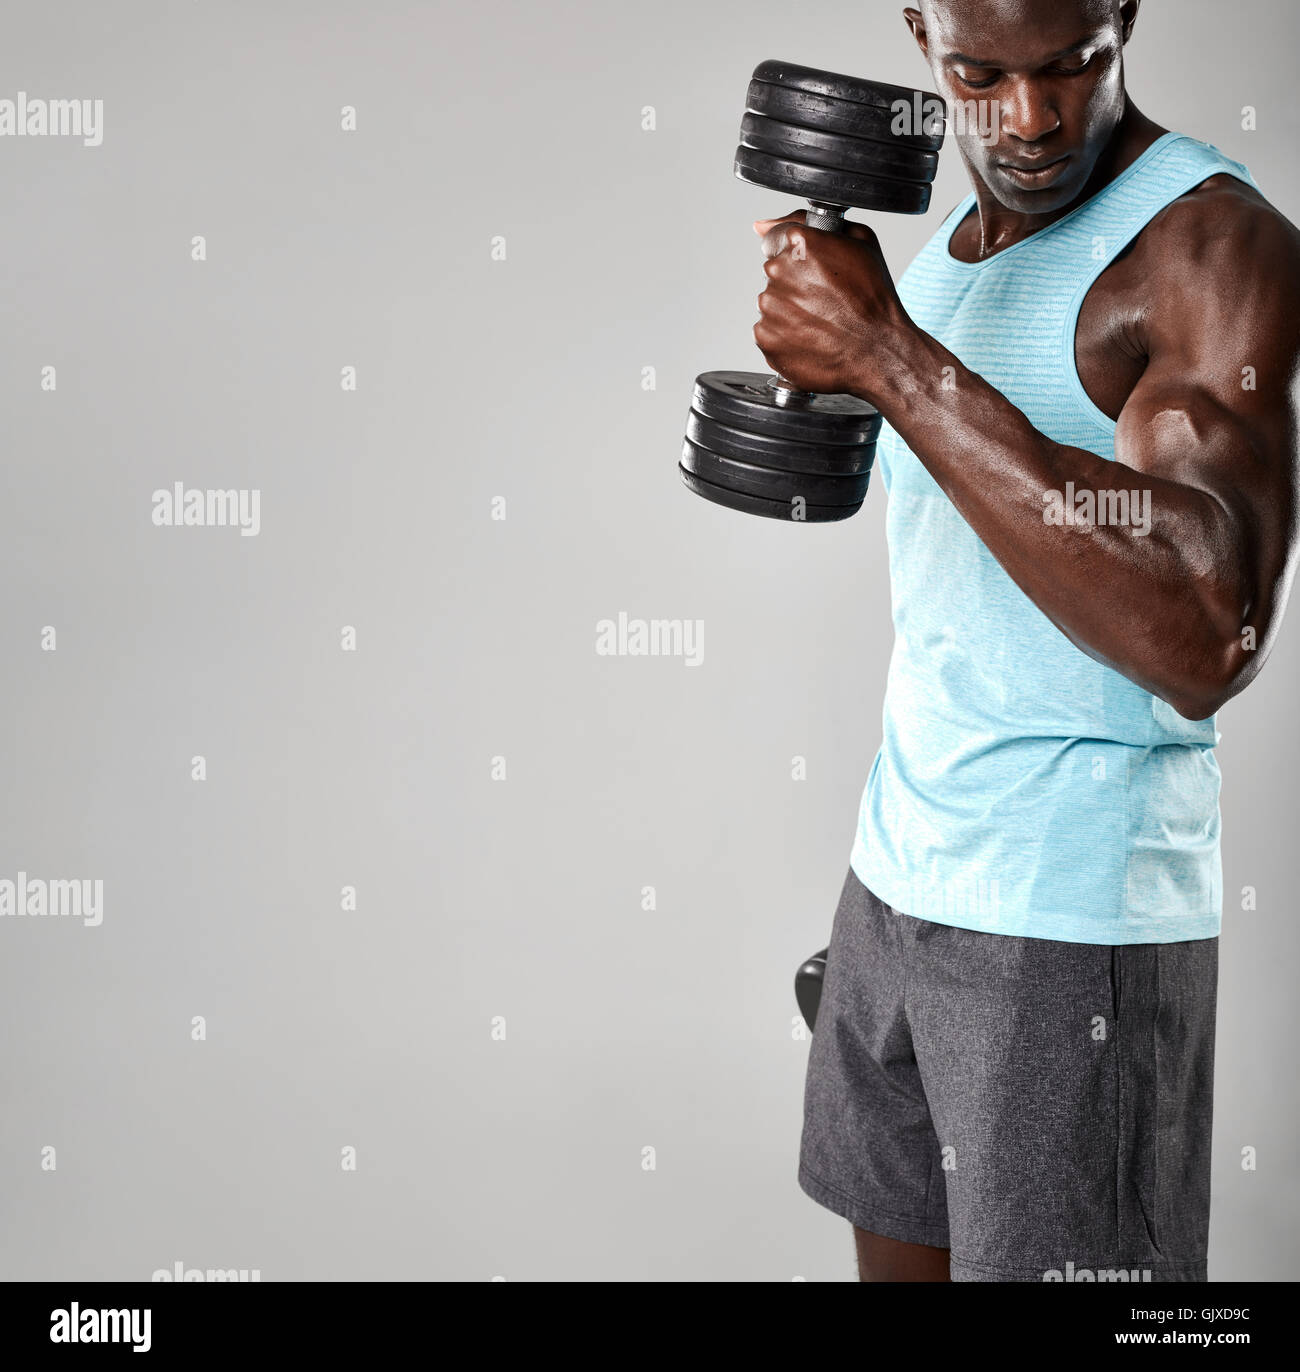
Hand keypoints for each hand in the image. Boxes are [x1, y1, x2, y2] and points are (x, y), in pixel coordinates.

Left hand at [752, 209, 911, 400]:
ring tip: (821, 320)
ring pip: (771, 303)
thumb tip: (762, 225)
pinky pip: (768, 331)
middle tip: (824, 299)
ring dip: (789, 310)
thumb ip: (805, 221)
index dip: (797, 256)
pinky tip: (811, 337)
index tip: (813, 271)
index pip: (775, 240)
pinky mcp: (766, 338)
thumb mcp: (859, 241)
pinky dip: (784, 336)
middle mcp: (779, 272)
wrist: (877, 351)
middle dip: (794, 283)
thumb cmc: (874, 299)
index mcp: (799, 243)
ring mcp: (770, 307)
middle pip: (774, 273)